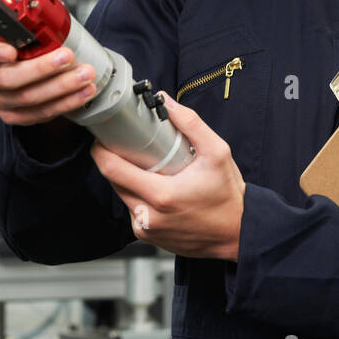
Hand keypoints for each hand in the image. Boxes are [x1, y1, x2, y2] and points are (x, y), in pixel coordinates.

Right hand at [0, 0, 98, 126]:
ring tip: (85, 73)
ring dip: (60, 86)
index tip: (10, 49)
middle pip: (6, 78)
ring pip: (27, 98)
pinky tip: (84, 91)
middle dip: (40, 69)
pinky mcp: (15, 115)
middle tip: (67, 57)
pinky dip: (65, 102)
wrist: (40, 70)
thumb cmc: (28, 39)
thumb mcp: (24, 13)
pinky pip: (40, 113)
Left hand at [91, 93, 245, 261]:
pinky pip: (132, 208)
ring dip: (126, 178)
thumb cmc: (228, 197)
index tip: (102, 137)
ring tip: (146, 166)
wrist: (237, 234)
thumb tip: (166, 102)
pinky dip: (137, 195)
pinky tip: (155, 187)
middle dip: (114, 160)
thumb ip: (191, 124)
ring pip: (121, 195)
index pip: (113, 170)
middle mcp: (149, 215)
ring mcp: (145, 229)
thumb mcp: (217, 153)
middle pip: (113, 181)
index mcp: (162, 195)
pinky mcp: (146, 236)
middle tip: (126, 144)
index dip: (101, 150)